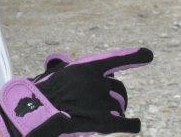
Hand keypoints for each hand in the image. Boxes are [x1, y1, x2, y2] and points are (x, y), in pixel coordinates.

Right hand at [0, 47, 152, 136]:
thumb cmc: (39, 95)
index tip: (148, 55)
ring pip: (119, 106)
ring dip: (114, 112)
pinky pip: (124, 122)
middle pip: (119, 89)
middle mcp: (96, 81)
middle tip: (106, 105)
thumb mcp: (52, 74)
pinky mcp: (100, 121)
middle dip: (116, 97)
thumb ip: (64, 67)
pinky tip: (134, 125)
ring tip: (100, 117)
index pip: (116, 58)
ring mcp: (99, 101)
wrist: (31, 114)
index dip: (134, 56)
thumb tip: (61, 61)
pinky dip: (131, 124)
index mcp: (86, 67)